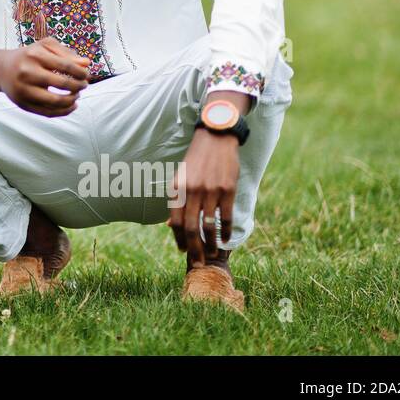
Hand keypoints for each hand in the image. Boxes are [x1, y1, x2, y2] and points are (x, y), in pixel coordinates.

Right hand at [0, 38, 90, 116]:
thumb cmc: (28, 55)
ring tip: (77, 96)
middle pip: (62, 84)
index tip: (86, 75)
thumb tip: (87, 64)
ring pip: (55, 101)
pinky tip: (72, 106)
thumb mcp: (45, 47)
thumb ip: (66, 54)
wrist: (0, 69)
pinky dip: (63, 112)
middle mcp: (27, 72)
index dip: (80, 72)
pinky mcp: (22, 104)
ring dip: (72, 100)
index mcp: (35, 55)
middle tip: (84, 85)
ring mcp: (24, 90)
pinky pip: (47, 112)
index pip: (65, 65)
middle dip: (79, 86)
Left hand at [168, 127, 240, 268]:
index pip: (176, 222)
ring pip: (209, 226)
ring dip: (211, 244)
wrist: (215, 137)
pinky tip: (226, 239)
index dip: (179, 240)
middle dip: (194, 249)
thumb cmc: (196, 160)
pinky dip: (226, 232)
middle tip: (198, 263)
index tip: (184, 251)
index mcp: (177, 188)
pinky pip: (226, 217)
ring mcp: (210, 190)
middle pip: (191, 228)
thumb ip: (177, 200)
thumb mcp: (180, 177)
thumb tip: (172, 225)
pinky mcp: (227, 189)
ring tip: (213, 255)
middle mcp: (192, 191)